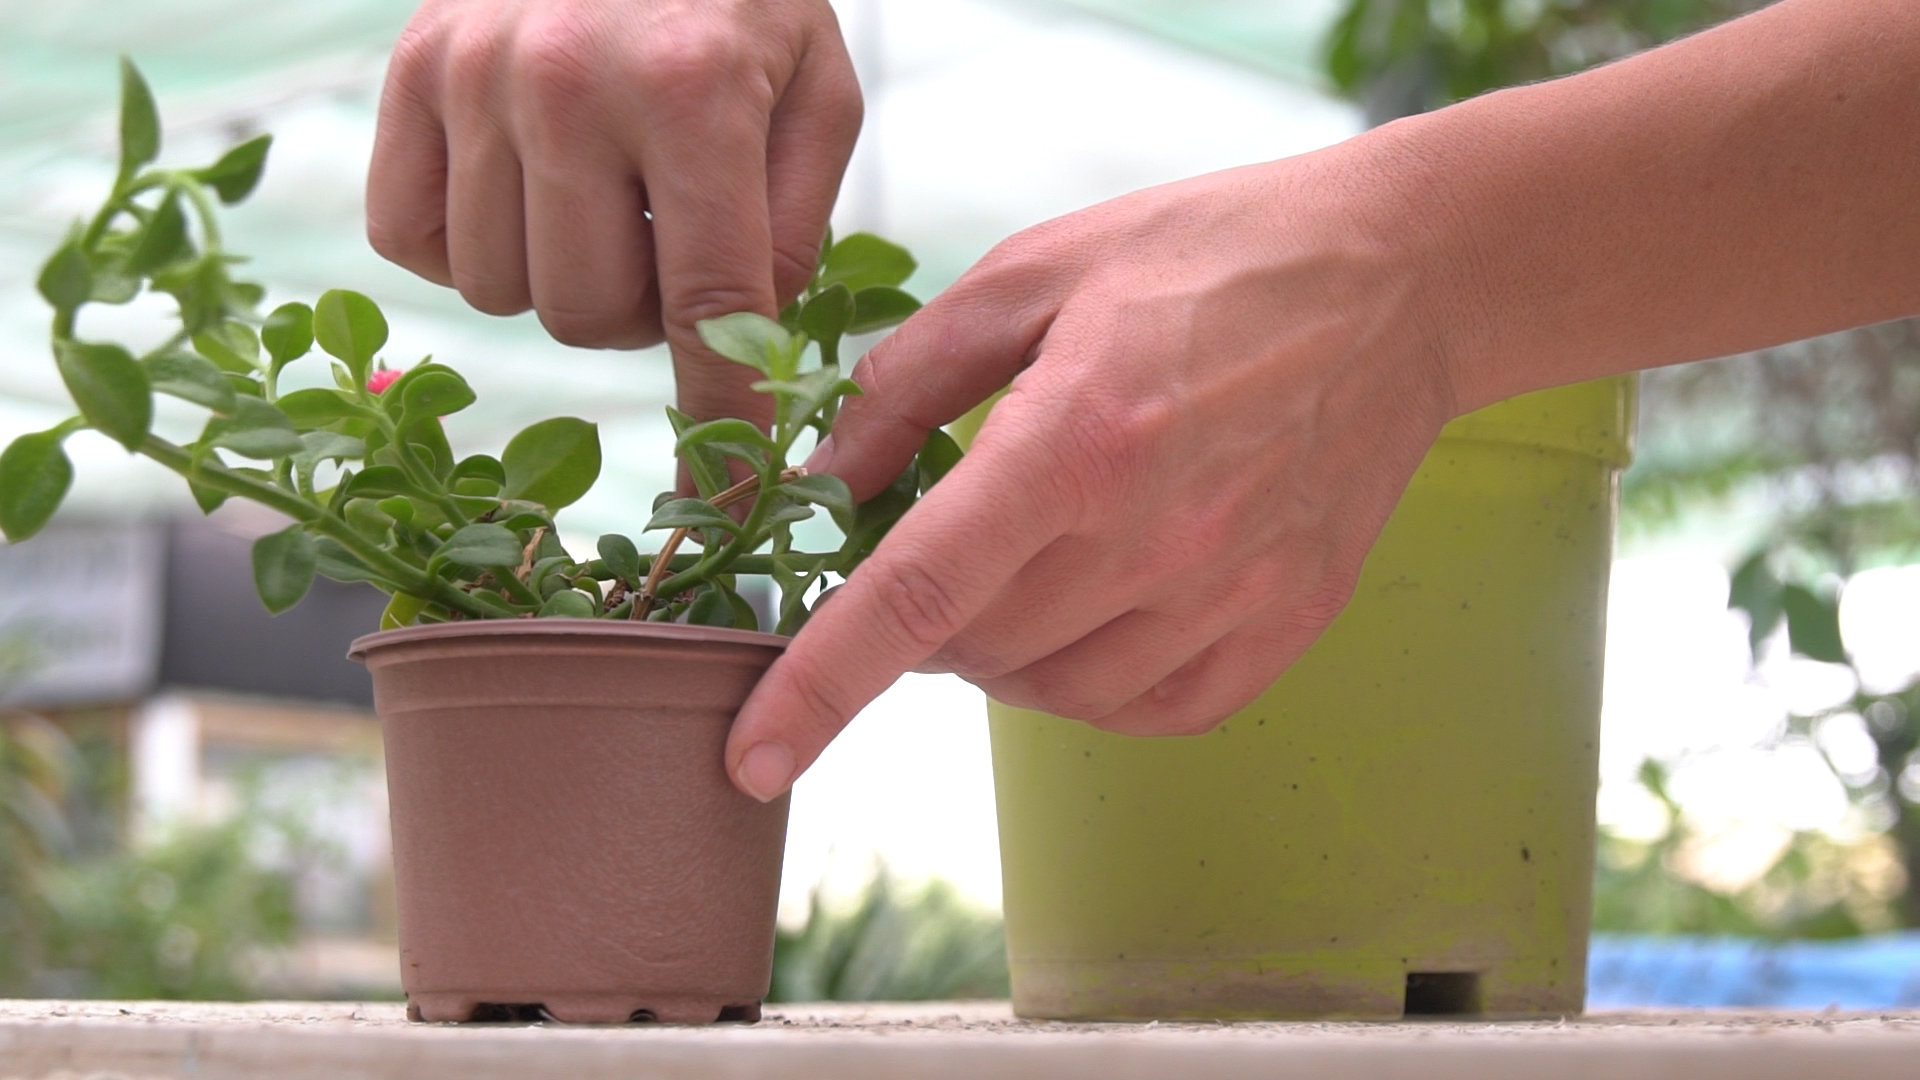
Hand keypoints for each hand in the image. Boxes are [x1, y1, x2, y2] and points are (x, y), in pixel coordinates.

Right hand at [367, 0, 861, 425]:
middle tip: (670, 242)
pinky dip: (469, 246)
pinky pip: (409, 240)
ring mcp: (470, 73)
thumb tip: (743, 356)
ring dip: (560, 278)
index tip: (728, 497)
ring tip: (603, 200)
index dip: (722, 415)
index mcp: (692, 88)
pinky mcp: (407, 69)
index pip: (709, 308)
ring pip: (496, 292)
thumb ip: (795, 228)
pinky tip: (527, 190)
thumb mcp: (818, 92)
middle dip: (643, 315)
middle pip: (588, 316)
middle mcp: (567, 81)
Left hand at [723, 143, 1463, 800]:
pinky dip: (1087, 682)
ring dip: (1001, 649)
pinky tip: (1095, 607)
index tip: (751, 756)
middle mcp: (1154, 538)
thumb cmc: (1209, 258)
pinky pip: (1145, 710)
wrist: (1398, 283)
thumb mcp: (1035, 273)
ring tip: (1033, 556)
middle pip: (972, 651)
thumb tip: (828, 485)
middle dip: (922, 617)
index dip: (818, 687)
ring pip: (1049, 691)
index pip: (916, 596)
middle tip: (948, 538)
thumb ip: (912, 382)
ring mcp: (1229, 594)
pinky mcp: (1283, 627)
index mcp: (1076, 440)